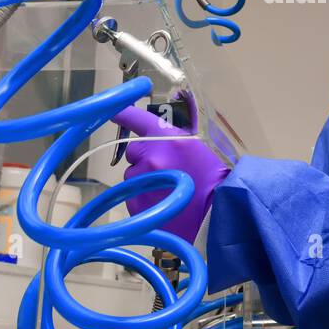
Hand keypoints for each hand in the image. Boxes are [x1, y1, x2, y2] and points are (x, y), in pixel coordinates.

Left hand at [111, 105, 229, 241]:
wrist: (214, 217)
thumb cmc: (212, 181)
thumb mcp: (196, 149)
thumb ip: (172, 139)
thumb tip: (154, 137)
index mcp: (167, 139)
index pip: (138, 119)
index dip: (125, 114)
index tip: (113, 111)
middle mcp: (150, 156)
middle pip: (133, 150)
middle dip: (144, 157)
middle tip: (164, 170)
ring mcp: (141, 180)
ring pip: (132, 174)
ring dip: (144, 179)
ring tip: (166, 189)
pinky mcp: (135, 203)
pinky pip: (132, 194)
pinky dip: (143, 197)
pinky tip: (162, 202)